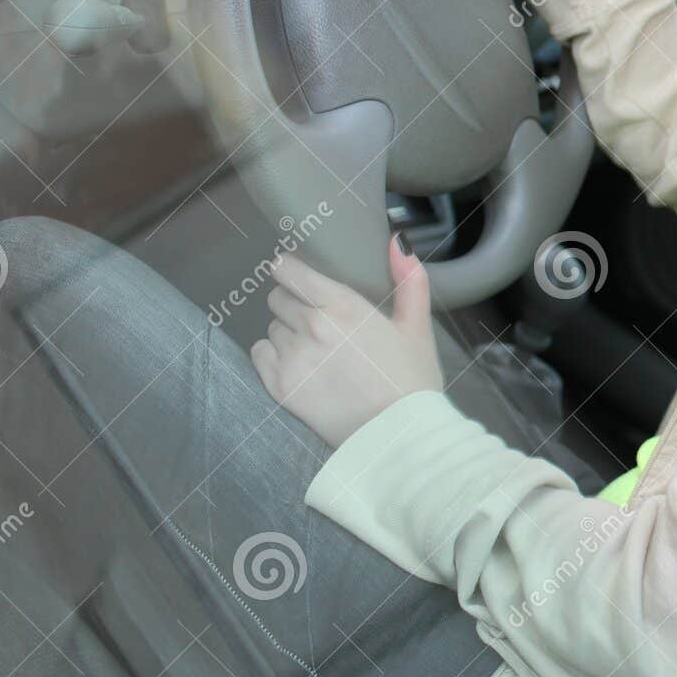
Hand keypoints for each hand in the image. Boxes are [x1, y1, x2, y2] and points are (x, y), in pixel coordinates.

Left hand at [251, 234, 443, 448]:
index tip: (294, 274)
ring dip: (287, 332)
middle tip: (317, 321)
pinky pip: (259, 354)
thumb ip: (408, 280)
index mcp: (344, 306)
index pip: (291, 272)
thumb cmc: (412, 381)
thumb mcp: (417, 326)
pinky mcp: (280, 386)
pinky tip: (297, 364)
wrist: (397, 436)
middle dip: (294, 303)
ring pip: (272, 328)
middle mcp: (312, 326)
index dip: (289, 270)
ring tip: (314, 349)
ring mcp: (293, 357)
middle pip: (278, 298)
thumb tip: (396, 240)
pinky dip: (272, 356)